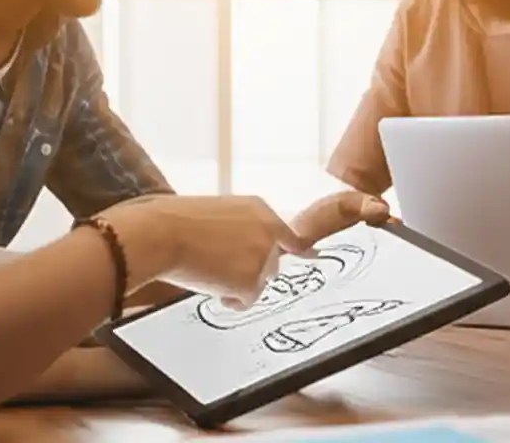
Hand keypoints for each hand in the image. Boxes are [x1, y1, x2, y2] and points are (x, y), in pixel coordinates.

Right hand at [102, 192, 389, 307]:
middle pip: (274, 263)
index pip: (293, 230)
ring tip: (204, 268)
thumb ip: (240, 229)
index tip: (356, 233)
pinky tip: (206, 282)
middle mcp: (269, 227)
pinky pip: (245, 300)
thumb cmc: (173, 227)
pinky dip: (226, 300)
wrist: (153, 234)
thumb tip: (253, 252)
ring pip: (259, 283)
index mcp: (258, 208)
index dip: (316, 241)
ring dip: (234, 285)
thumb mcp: (215, 218)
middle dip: (250, 271)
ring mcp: (264, 253)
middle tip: (217, 263)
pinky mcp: (253, 278)